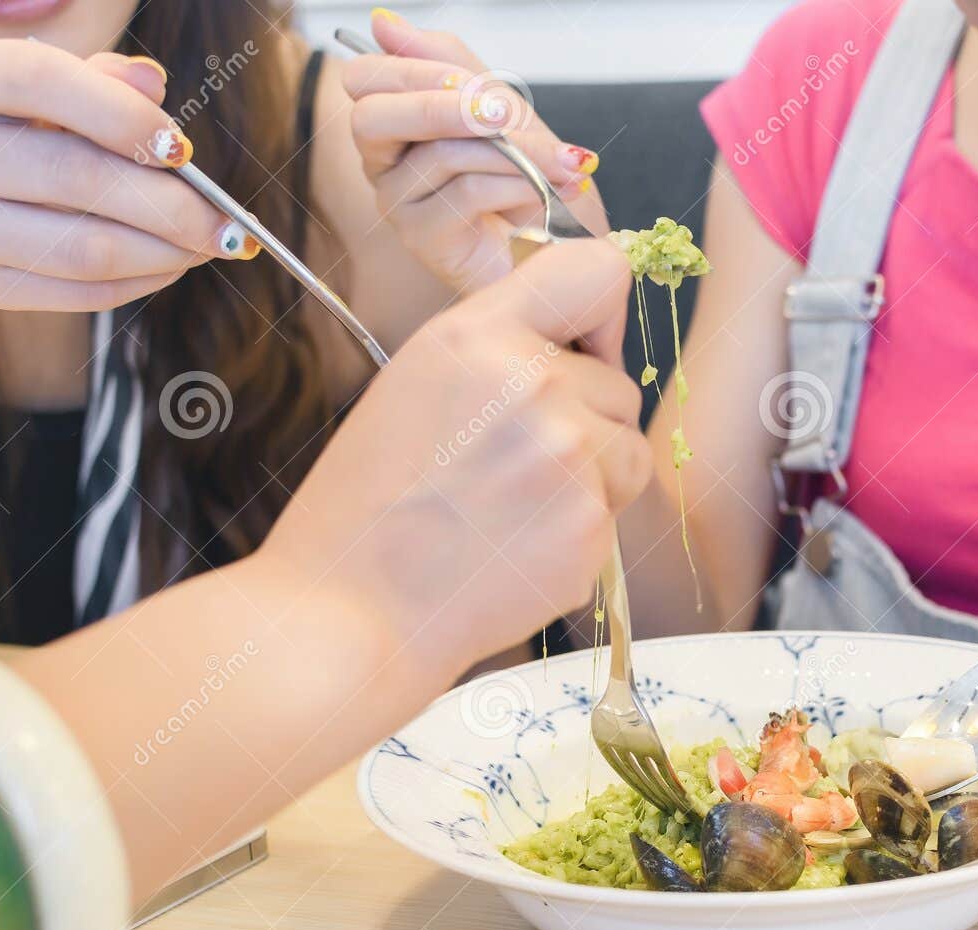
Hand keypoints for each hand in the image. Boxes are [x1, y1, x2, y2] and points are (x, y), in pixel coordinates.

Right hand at [0, 40, 247, 310]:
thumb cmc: (9, 126)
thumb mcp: (40, 88)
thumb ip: (101, 80)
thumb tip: (153, 84)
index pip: (43, 81)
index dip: (124, 116)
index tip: (183, 152)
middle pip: (78, 178)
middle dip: (173, 206)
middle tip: (228, 223)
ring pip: (86, 248)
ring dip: (167, 252)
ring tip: (209, 245)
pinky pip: (79, 292)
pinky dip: (141, 282)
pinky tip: (172, 265)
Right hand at [260, 237, 647, 673]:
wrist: (350, 611)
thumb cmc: (371, 507)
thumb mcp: (416, 385)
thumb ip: (499, 350)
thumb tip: (579, 346)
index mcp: (477, 335)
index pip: (595, 270)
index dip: (602, 315)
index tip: (585, 349)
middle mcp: (531, 382)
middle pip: (618, 385)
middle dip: (584, 424)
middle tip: (508, 469)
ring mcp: (567, 455)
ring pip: (627, 452)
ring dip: (590, 480)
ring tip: (509, 511)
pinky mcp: (589, 523)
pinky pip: (615, 515)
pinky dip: (578, 536)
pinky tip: (513, 551)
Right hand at [343, 10, 607, 292]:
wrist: (566, 245)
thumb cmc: (532, 180)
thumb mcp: (500, 106)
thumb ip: (448, 62)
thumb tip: (384, 22)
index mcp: (395, 123)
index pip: (365, 78)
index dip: (416, 70)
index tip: (474, 83)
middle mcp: (383, 164)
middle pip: (373, 116)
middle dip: (446, 107)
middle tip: (504, 112)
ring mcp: (398, 205)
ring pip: (440, 154)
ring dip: (513, 152)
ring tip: (558, 164)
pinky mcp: (423, 240)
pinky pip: (465, 194)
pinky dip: (516, 186)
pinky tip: (542, 196)